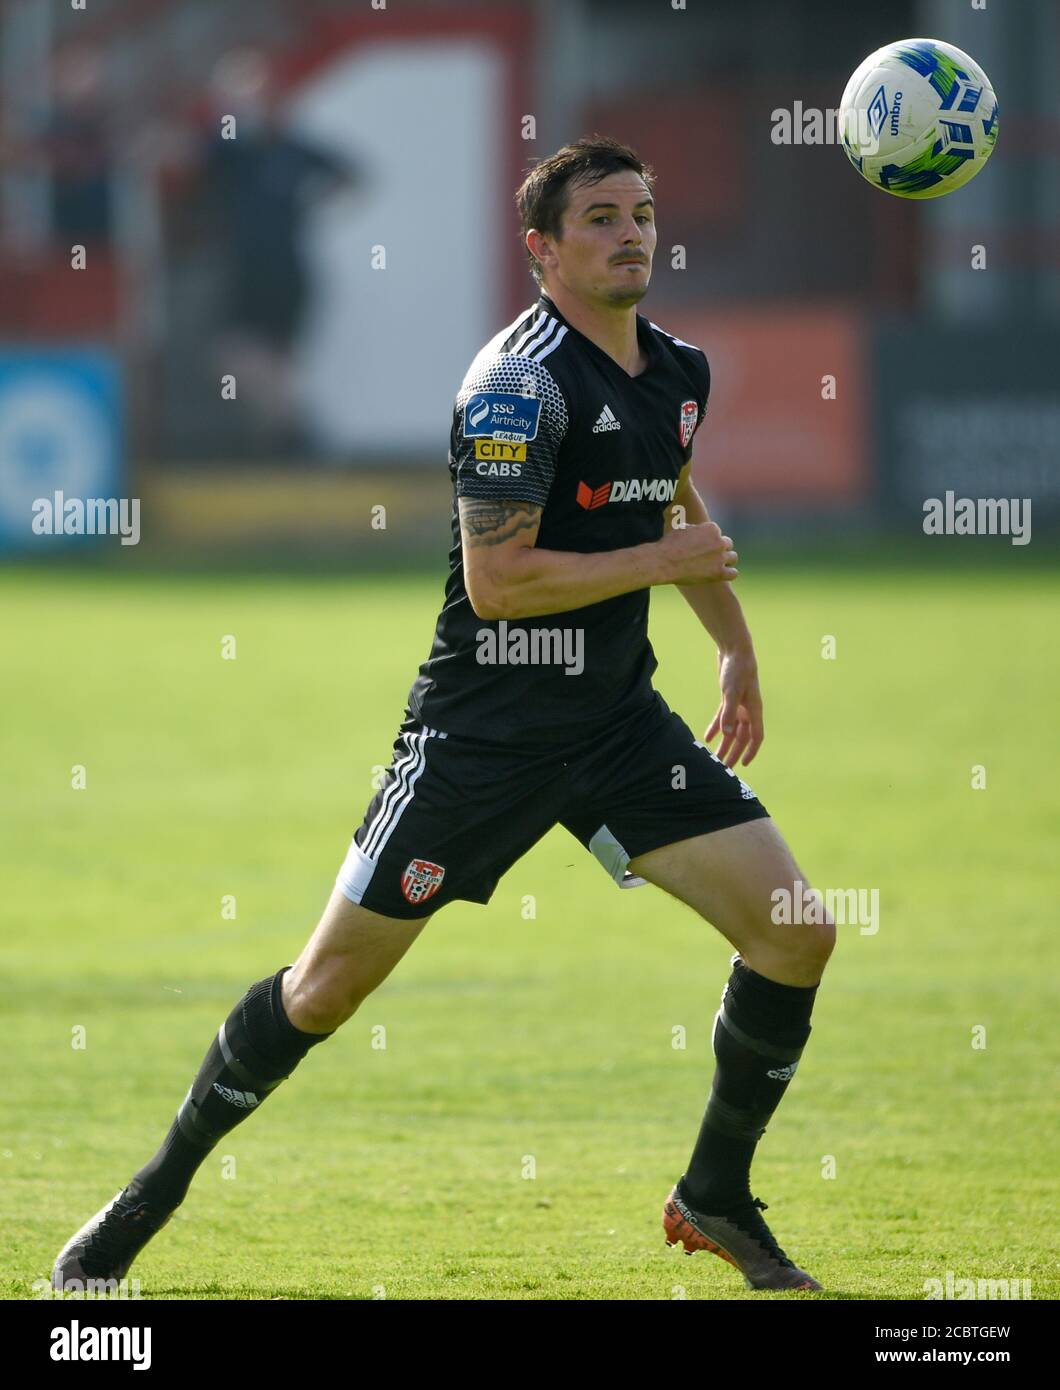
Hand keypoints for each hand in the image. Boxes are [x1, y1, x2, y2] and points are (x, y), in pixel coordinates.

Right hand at [658, 520, 738, 583]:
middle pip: (727, 544)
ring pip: (733, 558)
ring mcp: (720, 558)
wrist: (664, 562)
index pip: (717, 533)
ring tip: (715, 565)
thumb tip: (690, 521)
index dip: (709, 540)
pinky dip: (728, 573)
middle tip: (708, 556)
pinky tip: (720, 574)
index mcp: (712, 528)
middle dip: (718, 549)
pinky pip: (733, 574)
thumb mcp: (681, 528)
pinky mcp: (719, 573)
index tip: (701, 546)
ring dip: (726, 560)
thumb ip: (693, 527)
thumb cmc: (669, 545)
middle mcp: (719, 541)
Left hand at [705, 648, 762, 766]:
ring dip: (724, 744)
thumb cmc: (737, 669)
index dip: (751, 751)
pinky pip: (722, 718)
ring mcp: (738, 705)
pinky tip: (707, 738)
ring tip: (716, 757)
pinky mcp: (728, 699)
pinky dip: (716, 728)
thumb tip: (726, 734)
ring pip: (731, 730)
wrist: (734, 651)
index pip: (756, 736)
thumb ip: (729, 712)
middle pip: (741, 737)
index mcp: (754, 710)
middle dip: (734, 753)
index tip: (744, 764)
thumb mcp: (732, 691)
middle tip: (726, 768)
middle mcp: (748, 710)